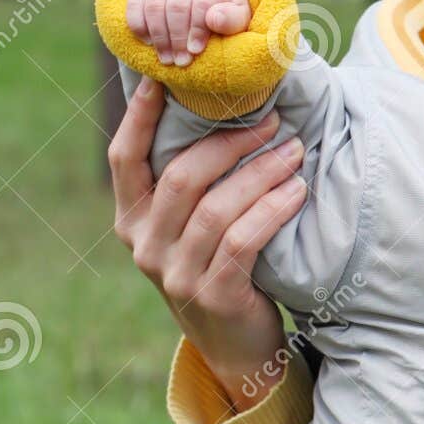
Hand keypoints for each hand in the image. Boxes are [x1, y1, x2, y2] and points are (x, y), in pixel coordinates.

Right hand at [109, 76, 304, 410]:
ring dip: (262, 172)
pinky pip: (244, 240)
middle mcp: (144, 245)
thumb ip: (196, 184)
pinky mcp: (213, 294)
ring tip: (295, 151)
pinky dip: (274, 209)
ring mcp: (174, 274)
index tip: (164, 79)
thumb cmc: (223, 266)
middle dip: (231, 141)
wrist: (237, 345)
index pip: (124, 158)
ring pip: (217, 208)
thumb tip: (225, 111)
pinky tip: (299, 191)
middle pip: (182, 176)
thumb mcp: (194, 227)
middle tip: (272, 120)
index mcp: (132, 219)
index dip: (140, 116)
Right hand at [125, 0, 251, 65]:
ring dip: (159, 36)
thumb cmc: (226, 13)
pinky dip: (138, 24)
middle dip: (178, 37)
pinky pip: (134, 4)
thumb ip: (233, 20)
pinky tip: (148, 43)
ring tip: (167, 59)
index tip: (196, 51)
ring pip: (154, 6)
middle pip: (176, 6)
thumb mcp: (240, 18)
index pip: (202, 3)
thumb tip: (214, 20)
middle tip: (181, 62)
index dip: (197, 28)